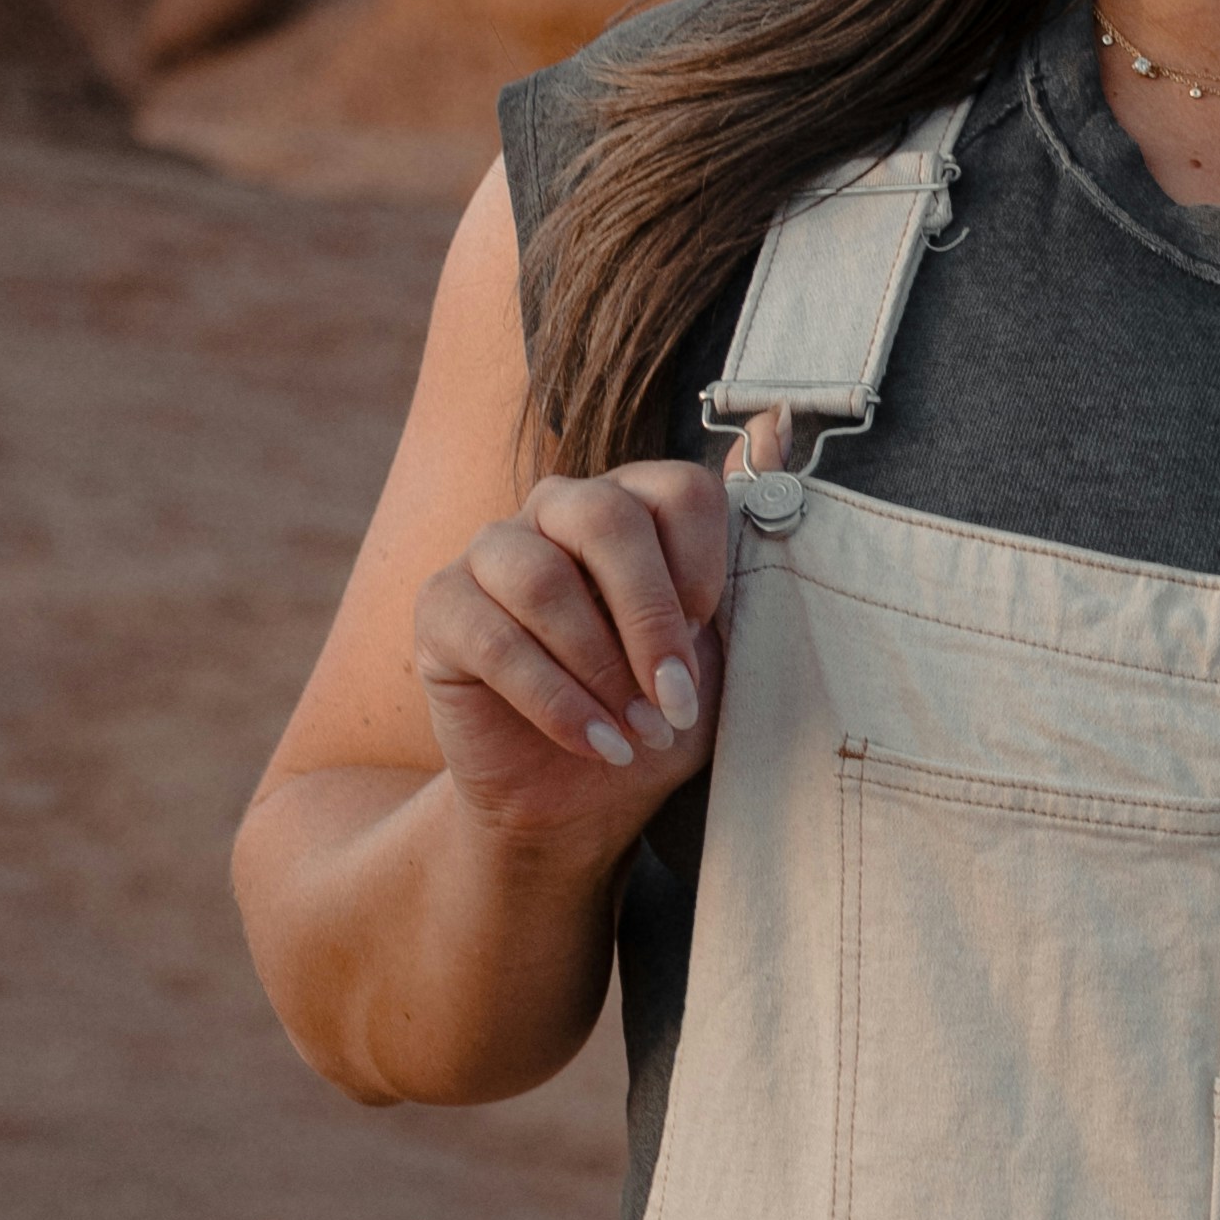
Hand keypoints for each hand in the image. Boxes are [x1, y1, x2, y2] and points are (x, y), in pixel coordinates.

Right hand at [406, 450, 736, 850]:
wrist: (578, 798)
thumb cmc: (650, 711)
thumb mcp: (720, 641)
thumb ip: (748, 536)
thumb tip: (778, 420)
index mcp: (629, 504)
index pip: (674, 489)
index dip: (700, 565)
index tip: (708, 631)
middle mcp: (555, 510)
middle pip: (602, 518)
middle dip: (648, 617)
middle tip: (675, 700)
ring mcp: (490, 553)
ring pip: (540, 578)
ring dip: (600, 669)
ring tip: (636, 732)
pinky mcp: (440, 609)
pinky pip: (494, 640)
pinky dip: (556, 702)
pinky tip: (595, 744)